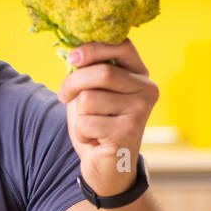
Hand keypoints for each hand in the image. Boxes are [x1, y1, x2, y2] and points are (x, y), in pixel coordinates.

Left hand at [57, 39, 158, 197]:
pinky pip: (87, 122)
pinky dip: (81, 132)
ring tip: (89, 124)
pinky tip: (94, 139)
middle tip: (63, 96)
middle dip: (73, 83)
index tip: (72, 58)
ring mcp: (140, 111)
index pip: (121, 46)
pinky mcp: (129, 132)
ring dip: (78, 113)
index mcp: (139, 74)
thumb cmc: (96, 123)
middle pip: (101, 73)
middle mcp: (146, 89)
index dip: (93, 48)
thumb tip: (71, 52)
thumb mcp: (90, 92)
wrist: (106, 164)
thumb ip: (87, 72)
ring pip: (89, 99)